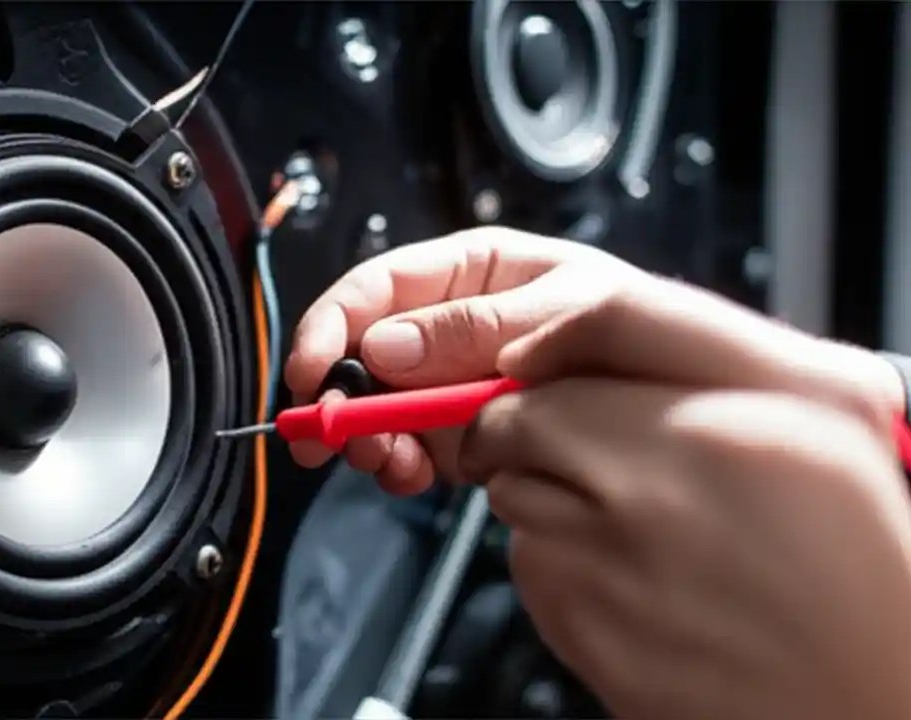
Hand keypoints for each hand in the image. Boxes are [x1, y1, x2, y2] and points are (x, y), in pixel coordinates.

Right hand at [284, 226, 903, 494]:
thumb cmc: (639, 327)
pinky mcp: (470, 428)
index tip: (314, 373)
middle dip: (343, 393)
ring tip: (385, 462)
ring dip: (370, 436)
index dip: (334, 326)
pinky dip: (402, 463)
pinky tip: (412, 472)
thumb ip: (474, 327)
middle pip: (367, 350)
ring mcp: (458, 380)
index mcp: (474, 272)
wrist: (689, 394)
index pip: (380, 286)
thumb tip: (386, 346)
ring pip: (383, 404)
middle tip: (329, 437)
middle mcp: (456, 324)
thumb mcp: (561, 310)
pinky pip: (415, 444)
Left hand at [463, 379, 910, 719]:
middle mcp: (675, 479)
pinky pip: (528, 562)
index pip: (606, 324)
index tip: (531, 361)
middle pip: (522, 414)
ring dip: (542, 494)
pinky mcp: (582, 624)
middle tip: (568, 446)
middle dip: (522, 423)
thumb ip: (700, 356)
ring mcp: (617, 559)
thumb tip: (559, 345)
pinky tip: (629, 580)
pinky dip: (557, 562)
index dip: (550, 339)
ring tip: (631, 525)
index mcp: (752, 415)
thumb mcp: (823, 420)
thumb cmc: (853, 564)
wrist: (859, 704)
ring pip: (514, 489)